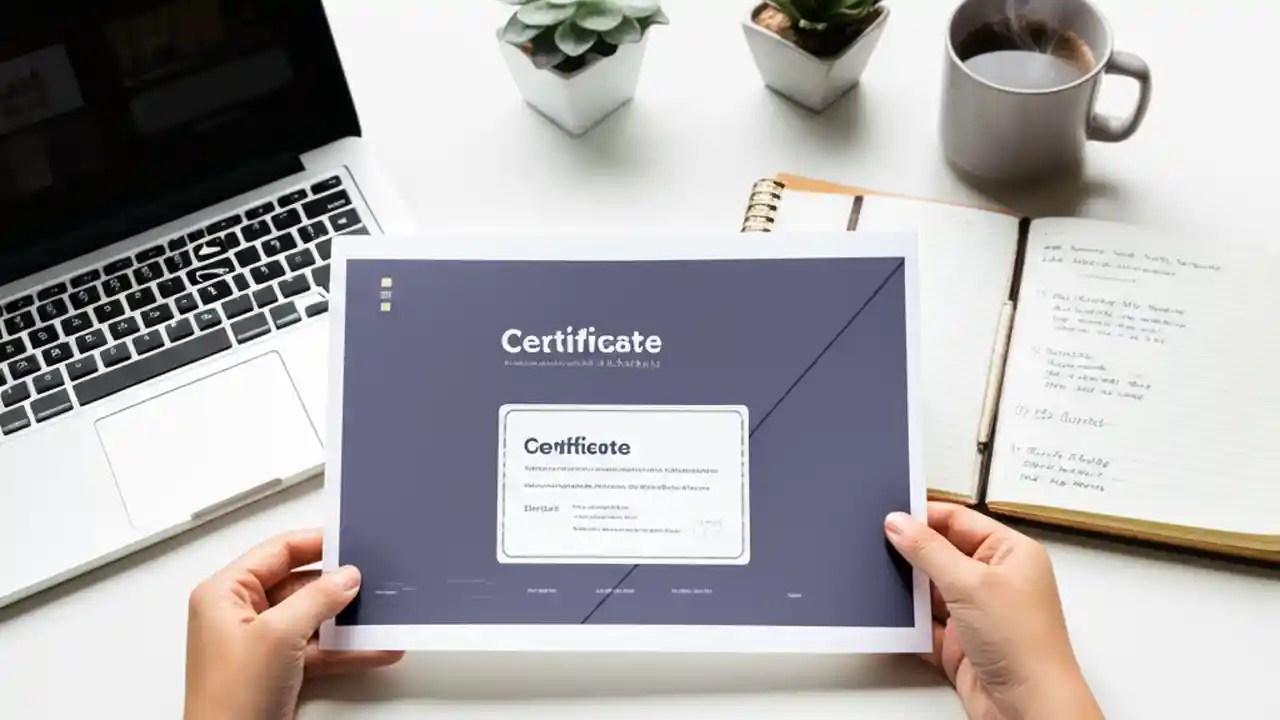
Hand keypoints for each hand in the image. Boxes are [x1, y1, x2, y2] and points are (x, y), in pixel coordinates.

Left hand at [184, 529, 403, 719]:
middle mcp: (239, 614)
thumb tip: (346, 577)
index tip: (350, 540)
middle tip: (370, 579)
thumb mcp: (279, 635)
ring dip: (347, 620)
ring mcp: (260, 643)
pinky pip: (318, 648)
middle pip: (299, 584)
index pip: (277, 552)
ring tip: (379, 614)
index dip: (316, 543)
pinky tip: (373, 648)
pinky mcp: (278, 669)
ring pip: (313, 618)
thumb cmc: (228, 700)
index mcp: (224, 593)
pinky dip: (345, 649)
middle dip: (337, 586)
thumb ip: (318, 598)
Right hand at [885, 503, 1101, 719]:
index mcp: (1010, 553)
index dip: (925, 515)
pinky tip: (889, 617)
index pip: (960, 520)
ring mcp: (977, 613)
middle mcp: (995, 580)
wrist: (1029, 708)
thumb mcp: (969, 583)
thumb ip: (928, 550)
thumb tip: (898, 522)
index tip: (889, 514)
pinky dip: (908, 623)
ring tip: (876, 578)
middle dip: (911, 552)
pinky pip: (926, 625)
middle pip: (942, 554)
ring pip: (930, 590)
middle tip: (875, 544)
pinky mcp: (961, 644)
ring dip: (907, 589)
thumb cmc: (1024, 645)